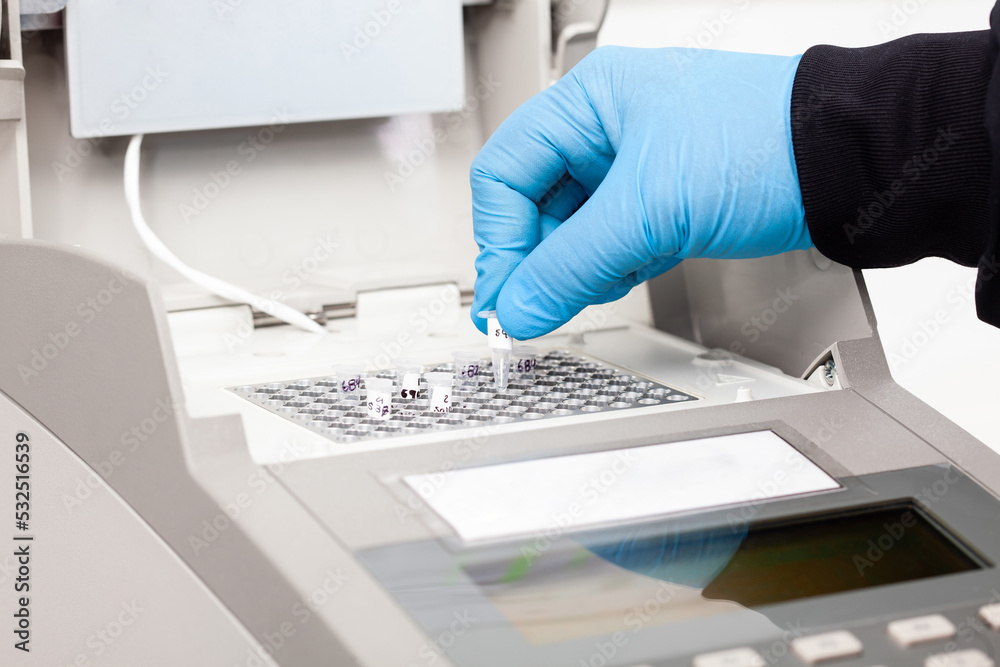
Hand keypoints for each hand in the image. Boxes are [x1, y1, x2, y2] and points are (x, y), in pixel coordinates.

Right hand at [469, 46, 811, 338]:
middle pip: (535, 203)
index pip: (506, 172)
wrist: (846, 164)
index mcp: (588, 103)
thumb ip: (570, 264)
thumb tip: (517, 306)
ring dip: (578, 265)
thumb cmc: (764, 143)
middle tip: (534, 309)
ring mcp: (635, 165)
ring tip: (598, 282)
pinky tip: (631, 271)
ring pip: (574, 228)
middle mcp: (604, 130)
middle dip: (539, 258)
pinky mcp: (663, 198)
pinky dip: (613, 265)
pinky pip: (612, 240)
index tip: (505, 295)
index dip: (498, 238)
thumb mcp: (647, 208)